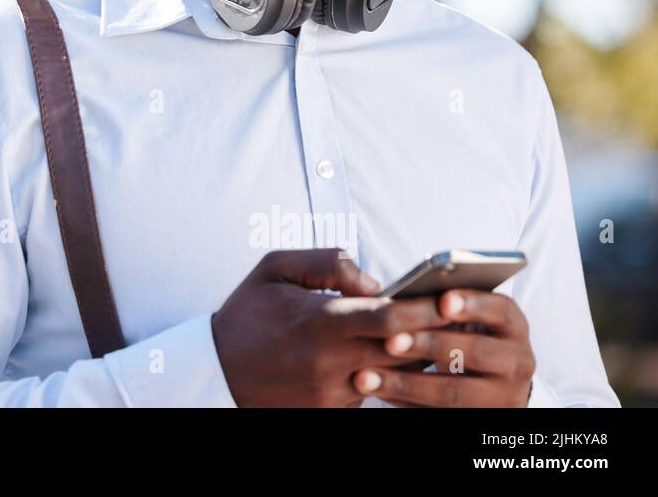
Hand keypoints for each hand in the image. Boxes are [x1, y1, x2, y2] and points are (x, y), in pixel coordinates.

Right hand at [211, 248, 445, 406]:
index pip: (392, 318)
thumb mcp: (274, 268)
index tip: (450, 296)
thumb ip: (326, 262)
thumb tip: (373, 280)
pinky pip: (374, 392)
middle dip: (434, 333)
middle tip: (456, 317)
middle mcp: (333, 361)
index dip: (427, 308)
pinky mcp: (332, 410)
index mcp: (321, 321)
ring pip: (396, 375)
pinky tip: (391, 358)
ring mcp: (334, 391)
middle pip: (406, 351)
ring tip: (430, 335)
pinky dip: (388, 374)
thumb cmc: (247, 314)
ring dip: (414, 356)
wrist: (217, 371)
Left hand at [351, 289, 535, 406]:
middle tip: (390, 341)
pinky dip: (406, 402)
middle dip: (429, 345)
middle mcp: (516, 361)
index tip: (442, 301)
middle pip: (474, 352)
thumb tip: (404, 297)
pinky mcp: (482, 418)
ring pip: (453, 392)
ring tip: (366, 377)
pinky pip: (440, 412)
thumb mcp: (469, 316)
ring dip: (407, 384)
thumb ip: (446, 303)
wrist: (493, 380)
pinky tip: (379, 393)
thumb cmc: (467, 333)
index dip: (472, 304)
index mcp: (513, 326)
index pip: (500, 310)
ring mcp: (503, 396)